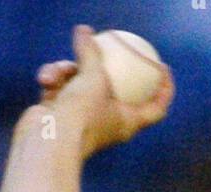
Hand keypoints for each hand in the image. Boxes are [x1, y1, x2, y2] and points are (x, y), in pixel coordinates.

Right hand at [35, 25, 173, 156]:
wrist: (48, 142)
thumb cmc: (81, 114)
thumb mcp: (92, 75)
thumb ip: (90, 51)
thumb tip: (85, 31)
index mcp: (128, 121)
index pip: (156, 109)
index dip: (165, 90)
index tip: (163, 68)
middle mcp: (109, 122)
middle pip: (114, 89)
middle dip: (104, 67)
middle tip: (103, 48)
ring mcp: (85, 120)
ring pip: (80, 82)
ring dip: (66, 71)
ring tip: (58, 74)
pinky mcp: (62, 115)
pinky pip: (61, 88)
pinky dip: (53, 81)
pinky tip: (45, 81)